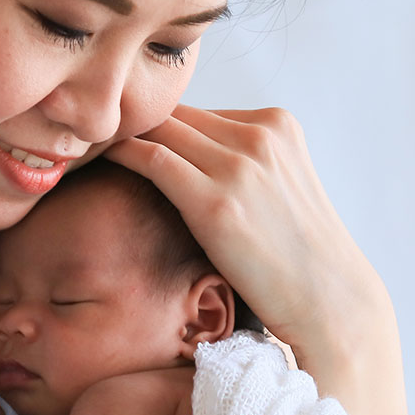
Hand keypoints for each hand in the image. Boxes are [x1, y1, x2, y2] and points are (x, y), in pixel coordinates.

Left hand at [103, 105, 390, 363]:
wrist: (330, 303)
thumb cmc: (297, 259)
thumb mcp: (278, 191)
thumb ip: (241, 165)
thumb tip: (185, 162)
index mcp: (278, 125)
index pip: (199, 111)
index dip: (161, 126)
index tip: (125, 137)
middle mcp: (260, 135)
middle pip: (175, 113)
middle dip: (136, 124)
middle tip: (88, 134)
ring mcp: (240, 166)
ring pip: (158, 129)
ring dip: (119, 135)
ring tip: (83, 146)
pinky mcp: (217, 202)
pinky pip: (150, 158)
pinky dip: (118, 154)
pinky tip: (94, 162)